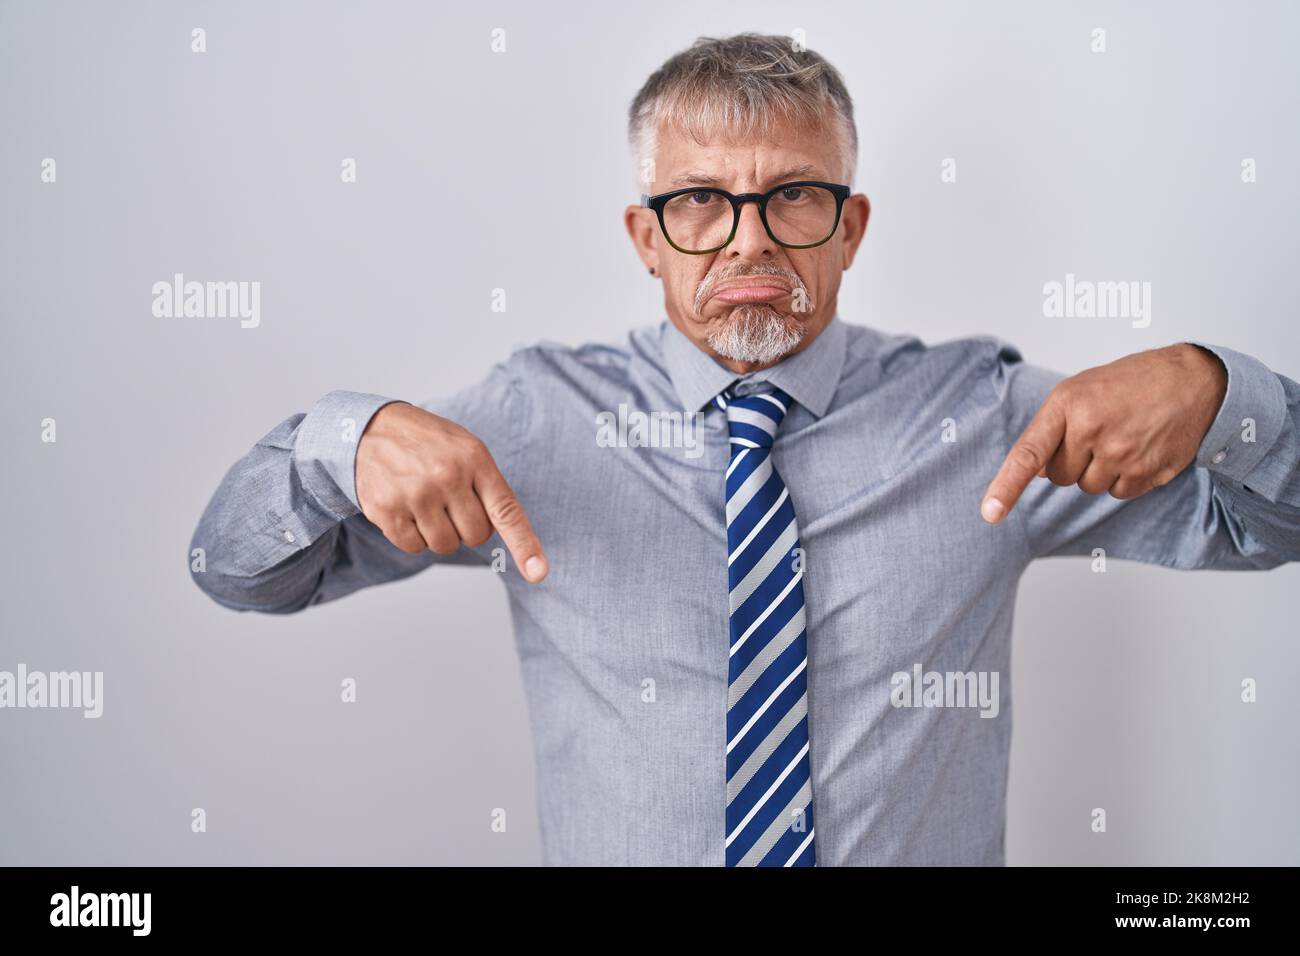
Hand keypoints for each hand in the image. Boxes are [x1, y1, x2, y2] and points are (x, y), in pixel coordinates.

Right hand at [355, 402, 547, 581]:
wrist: (370, 428)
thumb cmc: (429, 444)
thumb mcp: (466, 448)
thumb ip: (488, 486)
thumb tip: (503, 534)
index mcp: (474, 459)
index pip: (506, 511)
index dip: (524, 545)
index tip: (538, 573)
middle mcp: (446, 476)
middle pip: (476, 536)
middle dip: (467, 527)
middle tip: (450, 502)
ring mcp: (416, 494)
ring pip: (446, 546)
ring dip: (440, 534)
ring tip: (426, 502)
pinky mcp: (387, 510)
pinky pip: (415, 547)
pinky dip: (414, 537)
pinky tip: (406, 508)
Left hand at [981, 344, 1227, 522]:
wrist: (1193, 379)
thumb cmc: (1129, 383)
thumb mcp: (1080, 389)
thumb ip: (1052, 429)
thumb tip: (1034, 472)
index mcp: (1068, 404)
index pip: (1029, 453)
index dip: (1006, 486)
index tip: (990, 513)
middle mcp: (1093, 429)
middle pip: (1059, 477)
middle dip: (1072, 461)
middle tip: (1098, 432)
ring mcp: (1123, 453)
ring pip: (1088, 488)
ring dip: (1099, 471)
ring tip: (1121, 436)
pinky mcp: (1149, 471)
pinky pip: (1119, 494)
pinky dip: (1125, 478)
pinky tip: (1139, 450)